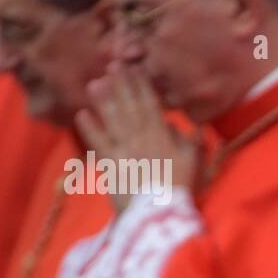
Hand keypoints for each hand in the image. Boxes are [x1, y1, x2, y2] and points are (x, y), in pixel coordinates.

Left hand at [75, 65, 199, 213]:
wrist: (160, 212)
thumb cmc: (181, 189)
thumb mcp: (195, 164)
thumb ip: (192, 142)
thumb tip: (189, 126)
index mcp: (163, 136)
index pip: (151, 105)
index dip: (142, 86)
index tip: (134, 69)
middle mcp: (141, 138)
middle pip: (130, 107)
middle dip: (121, 86)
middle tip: (112, 66)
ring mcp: (124, 150)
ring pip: (113, 120)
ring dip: (104, 100)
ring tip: (95, 83)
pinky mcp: (111, 165)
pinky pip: (99, 144)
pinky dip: (90, 129)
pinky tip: (82, 114)